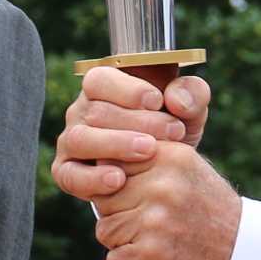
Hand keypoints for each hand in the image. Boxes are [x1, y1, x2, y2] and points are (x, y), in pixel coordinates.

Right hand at [51, 69, 207, 208]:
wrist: (165, 174)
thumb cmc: (172, 132)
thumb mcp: (190, 111)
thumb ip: (192, 94)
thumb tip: (175, 100)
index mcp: (103, 87)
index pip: (100, 79)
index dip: (128, 89)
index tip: (158, 101)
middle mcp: (81, 112)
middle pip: (96, 111)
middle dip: (137, 121)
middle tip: (173, 132)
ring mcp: (72, 142)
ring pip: (80, 139)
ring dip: (115, 145)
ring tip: (148, 151)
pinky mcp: (69, 173)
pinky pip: (70, 175)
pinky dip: (93, 178)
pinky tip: (119, 180)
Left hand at [88, 140, 241, 259]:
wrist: (241, 253)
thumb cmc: (207, 210)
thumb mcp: (186, 169)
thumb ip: (146, 161)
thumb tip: (98, 163)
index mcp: (169, 156)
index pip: (112, 164)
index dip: (119, 185)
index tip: (137, 196)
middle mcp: (162, 185)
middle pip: (104, 198)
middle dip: (119, 214)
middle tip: (151, 223)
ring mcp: (156, 220)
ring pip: (106, 230)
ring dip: (124, 241)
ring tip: (155, 239)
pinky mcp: (152, 253)